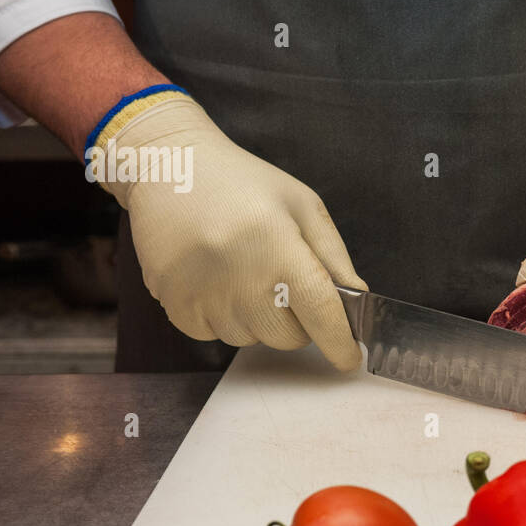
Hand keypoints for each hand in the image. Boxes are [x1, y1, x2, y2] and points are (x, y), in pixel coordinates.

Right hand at [92, 94, 365, 369]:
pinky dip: (222, 317)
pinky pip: (213, 335)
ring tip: (240, 270)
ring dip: (256, 318)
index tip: (349, 358)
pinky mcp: (174, 304)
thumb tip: (356, 301)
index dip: (340, 341)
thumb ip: (333, 257)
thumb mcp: (302, 205)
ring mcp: (202, 294)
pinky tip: (215, 278)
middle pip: (287, 337)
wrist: (169, 166)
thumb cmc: (244, 184)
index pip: (320, 312)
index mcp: (278, 246)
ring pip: (250, 339)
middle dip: (295, 320)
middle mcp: (239, 275)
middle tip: (280, 281)